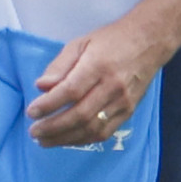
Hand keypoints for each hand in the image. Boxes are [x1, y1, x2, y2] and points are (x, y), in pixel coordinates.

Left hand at [26, 20, 167, 148]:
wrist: (149, 42)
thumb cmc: (110, 40)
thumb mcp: (80, 43)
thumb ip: (59, 66)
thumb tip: (40, 86)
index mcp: (98, 65)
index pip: (71, 91)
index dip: (49, 105)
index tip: (31, 112)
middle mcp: (112, 86)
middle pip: (80, 114)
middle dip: (53, 127)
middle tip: (34, 131)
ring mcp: (123, 102)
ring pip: (92, 128)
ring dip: (65, 138)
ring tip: (44, 140)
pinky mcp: (129, 111)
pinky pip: (104, 132)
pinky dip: (83, 139)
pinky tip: (66, 139)